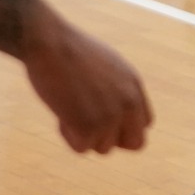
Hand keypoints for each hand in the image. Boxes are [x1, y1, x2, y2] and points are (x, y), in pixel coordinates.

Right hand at [22, 15, 152, 152]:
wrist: (51, 45)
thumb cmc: (70, 52)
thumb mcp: (108, 68)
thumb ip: (117, 91)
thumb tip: (115, 116)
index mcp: (135, 87)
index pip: (144, 123)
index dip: (124, 128)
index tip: (104, 123)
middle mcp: (129, 103)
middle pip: (135, 144)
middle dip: (112, 140)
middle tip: (90, 129)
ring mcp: (110, 117)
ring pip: (103, 148)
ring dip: (84, 135)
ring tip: (70, 109)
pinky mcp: (89, 128)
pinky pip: (81, 148)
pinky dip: (68, 136)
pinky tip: (61, 113)